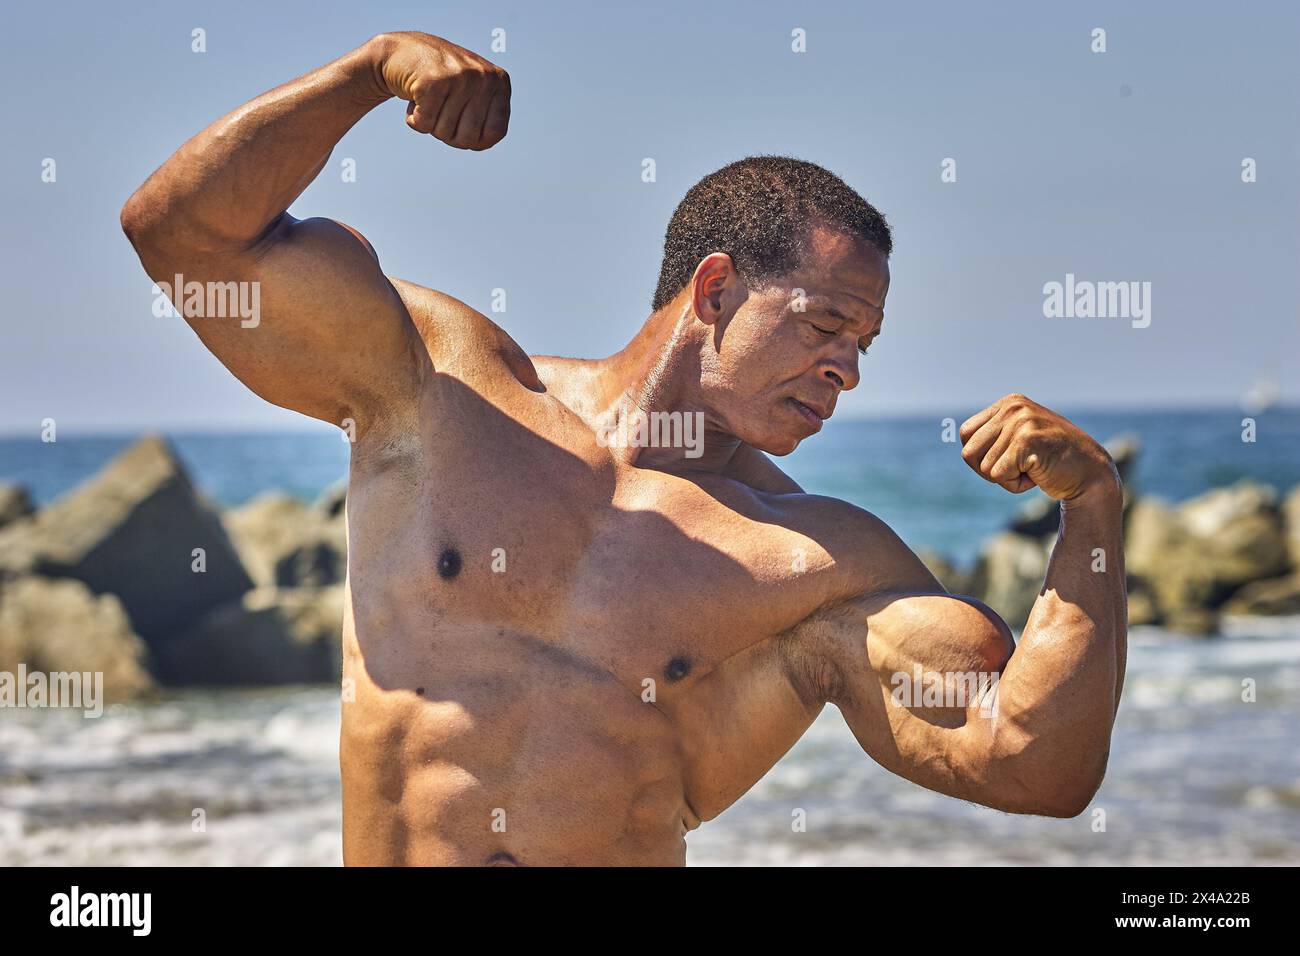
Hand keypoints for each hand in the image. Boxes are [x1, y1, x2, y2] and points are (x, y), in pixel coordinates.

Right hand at [369, 32, 509, 149]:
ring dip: (430, 124)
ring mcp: (459, 77)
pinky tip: (414, 97)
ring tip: (428, 100)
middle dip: (449, 134)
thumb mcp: (473, 95)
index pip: (496, 133)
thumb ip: (487, 118)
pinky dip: (414, 120)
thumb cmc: (440, 82)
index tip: (461, 126)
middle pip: (468, 138)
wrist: (400, 52)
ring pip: (445, 133)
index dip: (475, 140)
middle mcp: (483, 76)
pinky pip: (424, 125)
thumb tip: (483, 143)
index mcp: (499, 81)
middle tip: (440, 111)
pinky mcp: (432, 81)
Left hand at [958, 394, 1117, 501]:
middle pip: (969, 453)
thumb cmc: (1053, 460)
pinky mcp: (1027, 442)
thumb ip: (994, 435)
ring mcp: (1021, 423)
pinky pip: (998, 476)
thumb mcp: (1021, 437)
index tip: (1008, 458)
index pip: (966, 434)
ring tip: (1034, 468)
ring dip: (1007, 478)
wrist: (1091, 474)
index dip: (981, 456)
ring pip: (984, 468)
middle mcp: (1013, 408)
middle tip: (1021, 467)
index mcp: (1009, 403)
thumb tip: (959, 439)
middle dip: (991, 470)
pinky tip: (1038, 475)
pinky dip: (1015, 485)